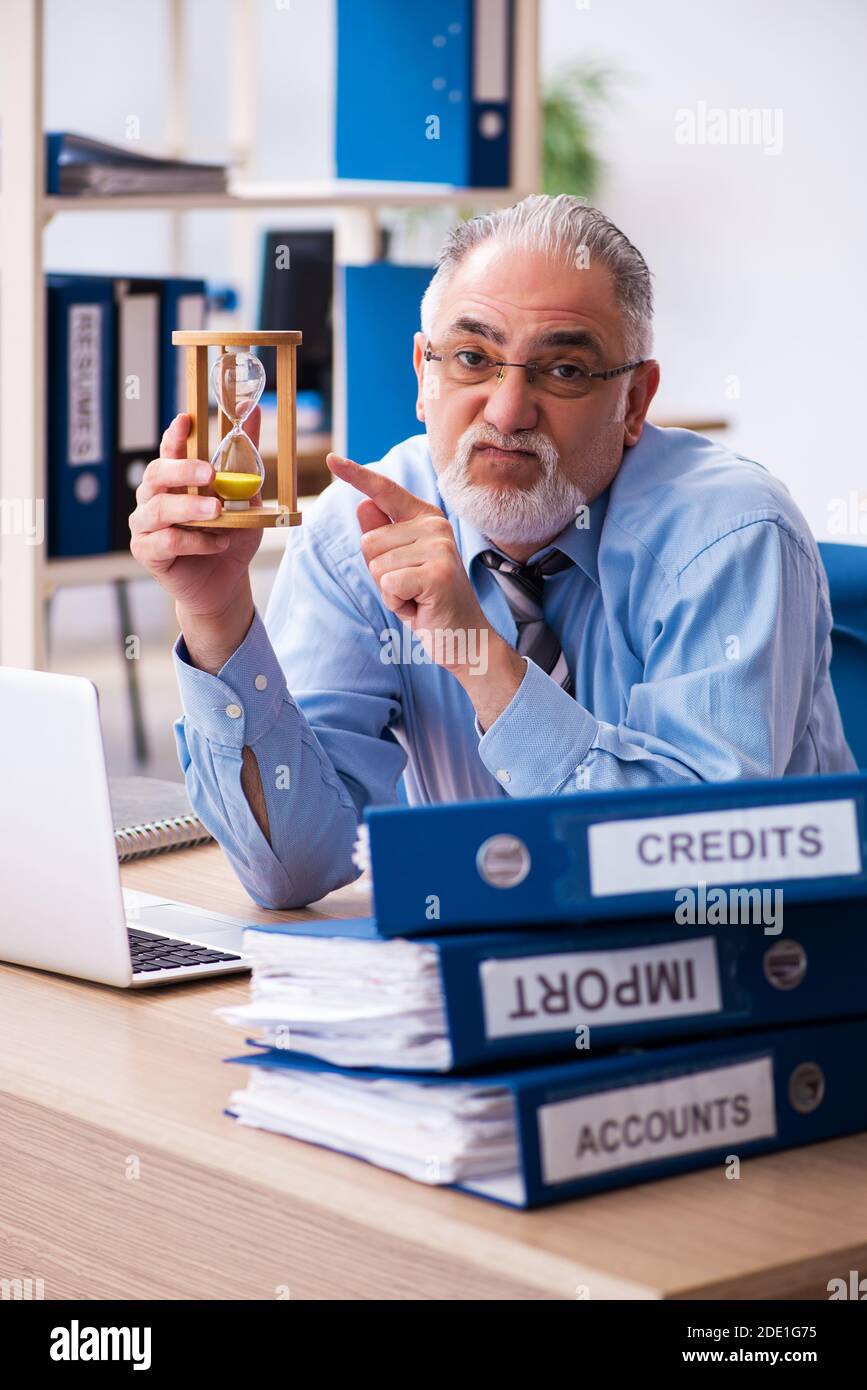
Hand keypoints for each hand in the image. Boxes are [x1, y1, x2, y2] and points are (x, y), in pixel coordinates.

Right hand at [130, 412, 262, 671]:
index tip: (186, 420)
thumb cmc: (231, 536)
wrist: (224, 583)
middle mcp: (154, 498)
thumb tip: (253, 410)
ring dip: (190, 508)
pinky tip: (218, 543)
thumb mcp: (247, 496)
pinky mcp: (148, 553)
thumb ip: (245, 456)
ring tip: (218, 512)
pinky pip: (166, 542)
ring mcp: (146, 525)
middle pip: (156, 474)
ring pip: (159, 509)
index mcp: (174, 480)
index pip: (169, 449)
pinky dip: (195, 542)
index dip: (174, 434)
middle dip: (182, 470)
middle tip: (209, 473)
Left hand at [327, 452, 490, 673]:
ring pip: (377, 565)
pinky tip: (419, 607)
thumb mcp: (398, 565)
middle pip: (369, 542)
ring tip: (415, 597)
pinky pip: (388, 585)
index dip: (357, 475)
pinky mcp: (437, 573)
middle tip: (409, 588)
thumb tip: (363, 504)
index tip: (332, 459)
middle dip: (380, 573)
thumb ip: (383, 535)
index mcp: (425, 518)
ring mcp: (439, 547)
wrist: (462, 637)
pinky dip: (397, 603)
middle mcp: (434, 526)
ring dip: (389, 591)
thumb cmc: (427, 600)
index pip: (384, 492)